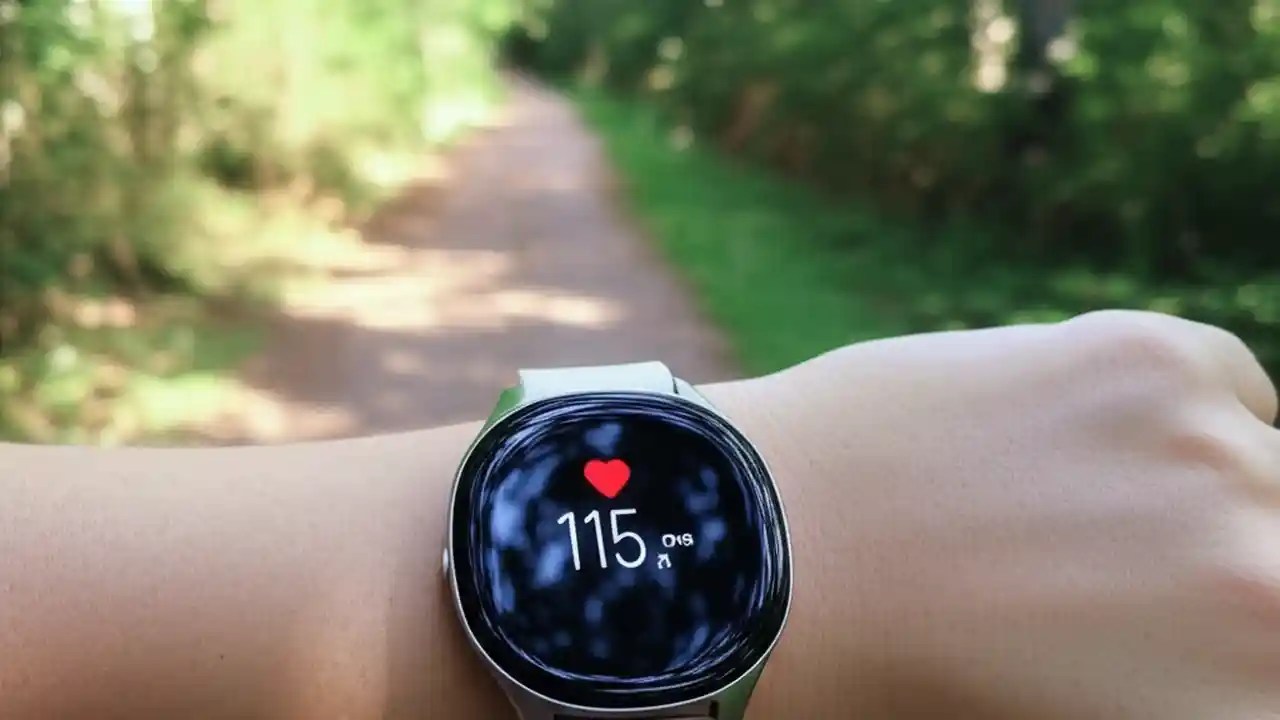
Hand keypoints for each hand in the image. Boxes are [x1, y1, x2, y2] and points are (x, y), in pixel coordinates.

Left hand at [714, 311, 1279, 717]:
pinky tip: (1091, 443)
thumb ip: (1163, 679)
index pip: (1275, 661)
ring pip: (1272, 475)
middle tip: (1133, 574)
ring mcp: (1213, 453)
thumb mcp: (1055, 713)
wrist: (759, 547)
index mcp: (1241, 694)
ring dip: (1213, 502)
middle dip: (1234, 584)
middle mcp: (1262, 576)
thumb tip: (1208, 635)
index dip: (1237, 650)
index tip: (1203, 635)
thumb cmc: (888, 674)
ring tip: (1097, 521)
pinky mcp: (1155, 356)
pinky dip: (1188, 418)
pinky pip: (1233, 389)